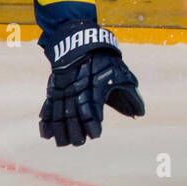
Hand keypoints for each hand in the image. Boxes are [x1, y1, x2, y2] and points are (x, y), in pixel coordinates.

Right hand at [39, 23, 144, 146]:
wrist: (82, 42)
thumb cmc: (106, 61)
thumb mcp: (122, 74)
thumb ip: (130, 95)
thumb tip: (140, 113)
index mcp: (94, 86)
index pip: (91, 109)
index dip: (92, 123)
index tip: (95, 135)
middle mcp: (76, 89)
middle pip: (73, 114)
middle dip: (75, 131)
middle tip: (79, 142)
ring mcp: (63, 89)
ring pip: (59, 113)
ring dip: (60, 130)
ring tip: (63, 143)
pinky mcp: (54, 88)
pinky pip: (48, 106)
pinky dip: (46, 120)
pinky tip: (46, 134)